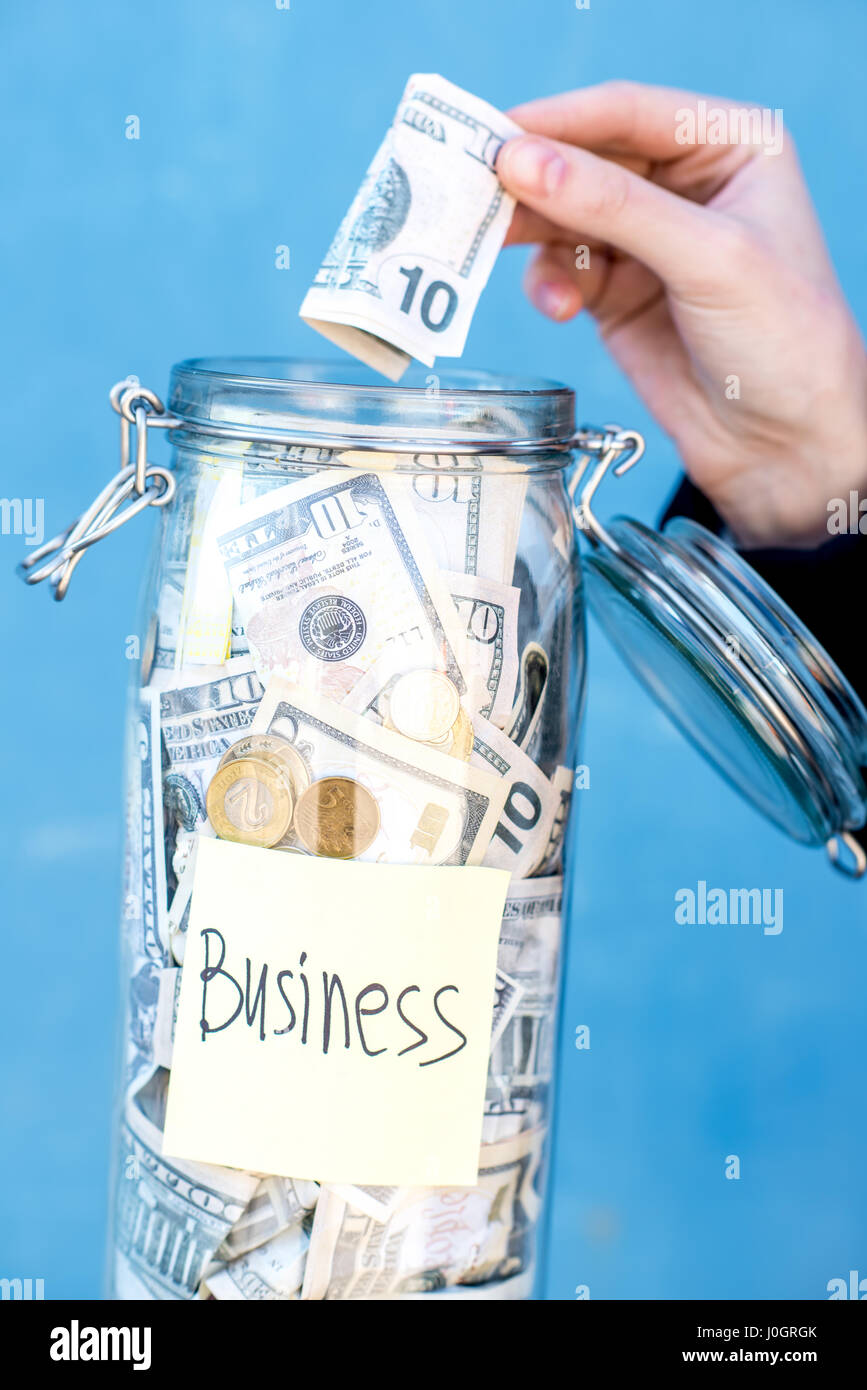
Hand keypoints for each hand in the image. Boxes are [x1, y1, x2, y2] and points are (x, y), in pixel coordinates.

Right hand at [496, 81, 866, 547]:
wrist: (785, 446)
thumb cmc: (784, 341)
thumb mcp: (705, 258)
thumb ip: (612, 206)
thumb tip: (519, 160)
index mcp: (730, 146)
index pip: (628, 113)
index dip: (558, 121)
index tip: (493, 134)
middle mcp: (685, 184)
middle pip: (584, 160)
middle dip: (531, 181)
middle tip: (469, 192)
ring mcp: (647, 240)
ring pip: (562, 215)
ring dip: (529, 235)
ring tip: (490, 248)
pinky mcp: (616, 293)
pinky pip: (560, 270)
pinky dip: (548, 286)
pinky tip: (559, 310)